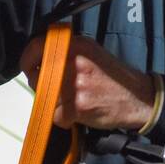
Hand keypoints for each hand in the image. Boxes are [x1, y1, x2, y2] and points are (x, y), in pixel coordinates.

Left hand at [20, 34, 155, 131]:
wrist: (137, 97)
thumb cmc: (113, 75)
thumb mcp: (91, 51)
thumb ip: (67, 50)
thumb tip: (40, 55)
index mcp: (76, 45)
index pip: (37, 47)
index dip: (27, 59)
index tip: (28, 66)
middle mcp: (73, 61)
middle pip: (37, 75)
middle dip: (40, 84)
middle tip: (53, 89)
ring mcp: (74, 85)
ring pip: (45, 97)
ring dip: (53, 103)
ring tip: (70, 101)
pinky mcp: (77, 106)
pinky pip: (56, 115)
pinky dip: (63, 118)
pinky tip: (77, 112)